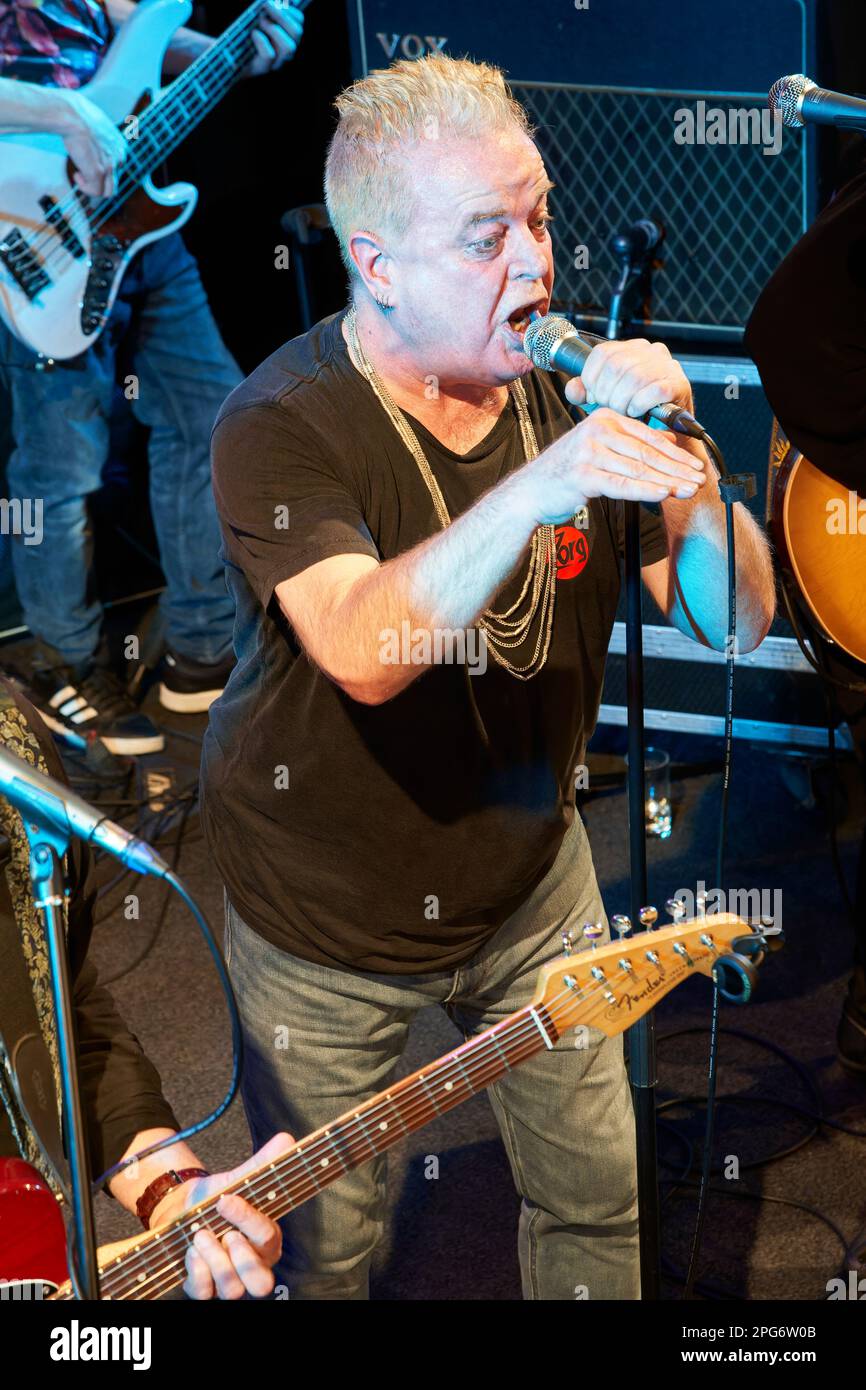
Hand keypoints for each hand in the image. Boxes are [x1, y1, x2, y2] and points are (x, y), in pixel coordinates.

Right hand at [53, 88, 128, 197]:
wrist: (69, 112)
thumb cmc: (76, 114)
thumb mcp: (94, 124)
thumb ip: (97, 135)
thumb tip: (89, 135)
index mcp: (119, 145)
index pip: (117, 167)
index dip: (101, 169)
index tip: (86, 162)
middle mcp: (119, 156)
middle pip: (114, 181)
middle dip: (98, 181)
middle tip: (82, 172)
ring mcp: (110, 166)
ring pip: (108, 191)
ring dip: (93, 187)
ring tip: (79, 175)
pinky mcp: (98, 172)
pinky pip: (96, 192)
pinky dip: (85, 188)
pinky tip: (76, 175)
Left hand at [148, 1131, 293, 1298]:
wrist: (184, 1211)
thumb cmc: (217, 1200)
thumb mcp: (237, 1181)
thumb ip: (261, 1164)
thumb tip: (286, 1138)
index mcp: (268, 1241)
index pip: (269, 1237)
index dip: (247, 1219)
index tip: (226, 1199)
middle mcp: (253, 1266)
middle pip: (261, 1284)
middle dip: (242, 1260)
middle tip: (227, 1236)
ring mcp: (230, 1281)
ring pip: (232, 1289)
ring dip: (213, 1258)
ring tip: (200, 1234)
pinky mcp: (206, 1289)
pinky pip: (204, 1293)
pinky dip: (196, 1270)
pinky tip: (190, 1250)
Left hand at [243, 1, 304, 77]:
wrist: (227, 58)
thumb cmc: (241, 34)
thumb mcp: (255, 19)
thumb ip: (266, 10)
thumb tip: (270, 0)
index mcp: (287, 36)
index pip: (299, 21)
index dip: (290, 8)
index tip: (277, 0)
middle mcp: (286, 51)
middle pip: (297, 32)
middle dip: (282, 15)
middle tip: (266, 4)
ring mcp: (276, 62)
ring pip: (289, 47)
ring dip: (274, 28)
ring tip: (260, 20)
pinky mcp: (262, 68)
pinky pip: (269, 54)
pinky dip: (262, 40)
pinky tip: (254, 33)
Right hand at [517, 406, 706, 525]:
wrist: (530, 492)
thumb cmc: (566, 474)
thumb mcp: (599, 450)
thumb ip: (629, 444)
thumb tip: (667, 442)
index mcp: (603, 418)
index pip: (647, 436)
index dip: (675, 452)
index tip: (695, 464)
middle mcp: (596, 430)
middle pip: (646, 452)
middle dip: (676, 468)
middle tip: (699, 479)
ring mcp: (588, 452)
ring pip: (637, 469)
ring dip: (667, 481)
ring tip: (688, 490)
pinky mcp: (583, 475)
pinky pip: (621, 484)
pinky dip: (644, 490)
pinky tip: (663, 494)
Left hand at [564, 337, 693, 417]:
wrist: (666, 433)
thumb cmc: (634, 412)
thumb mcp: (605, 399)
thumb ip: (585, 392)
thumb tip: (574, 388)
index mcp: (630, 348)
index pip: (602, 353)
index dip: (591, 378)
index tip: (593, 397)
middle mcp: (650, 350)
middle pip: (616, 366)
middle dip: (606, 393)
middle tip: (609, 409)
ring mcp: (667, 365)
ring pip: (634, 378)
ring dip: (622, 401)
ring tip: (623, 413)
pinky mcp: (679, 383)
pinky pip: (653, 391)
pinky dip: (640, 405)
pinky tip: (637, 412)